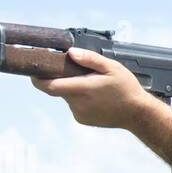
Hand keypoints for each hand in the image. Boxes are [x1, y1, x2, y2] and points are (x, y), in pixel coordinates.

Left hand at [31, 47, 159, 128]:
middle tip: (73, 72)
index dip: (37, 79)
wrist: (138, 114)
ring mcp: (79, 113)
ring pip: (66, 97)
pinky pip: (73, 105)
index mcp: (83, 89)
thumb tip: (71, 52)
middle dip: (60, 79)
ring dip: (72, 89)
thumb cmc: (127, 88)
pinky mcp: (82, 120)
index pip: (50, 86)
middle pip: (57, 89)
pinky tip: (95, 98)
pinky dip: (79, 99)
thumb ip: (90, 59)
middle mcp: (78, 104)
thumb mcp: (112, 67)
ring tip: (92, 86)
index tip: (33, 71)